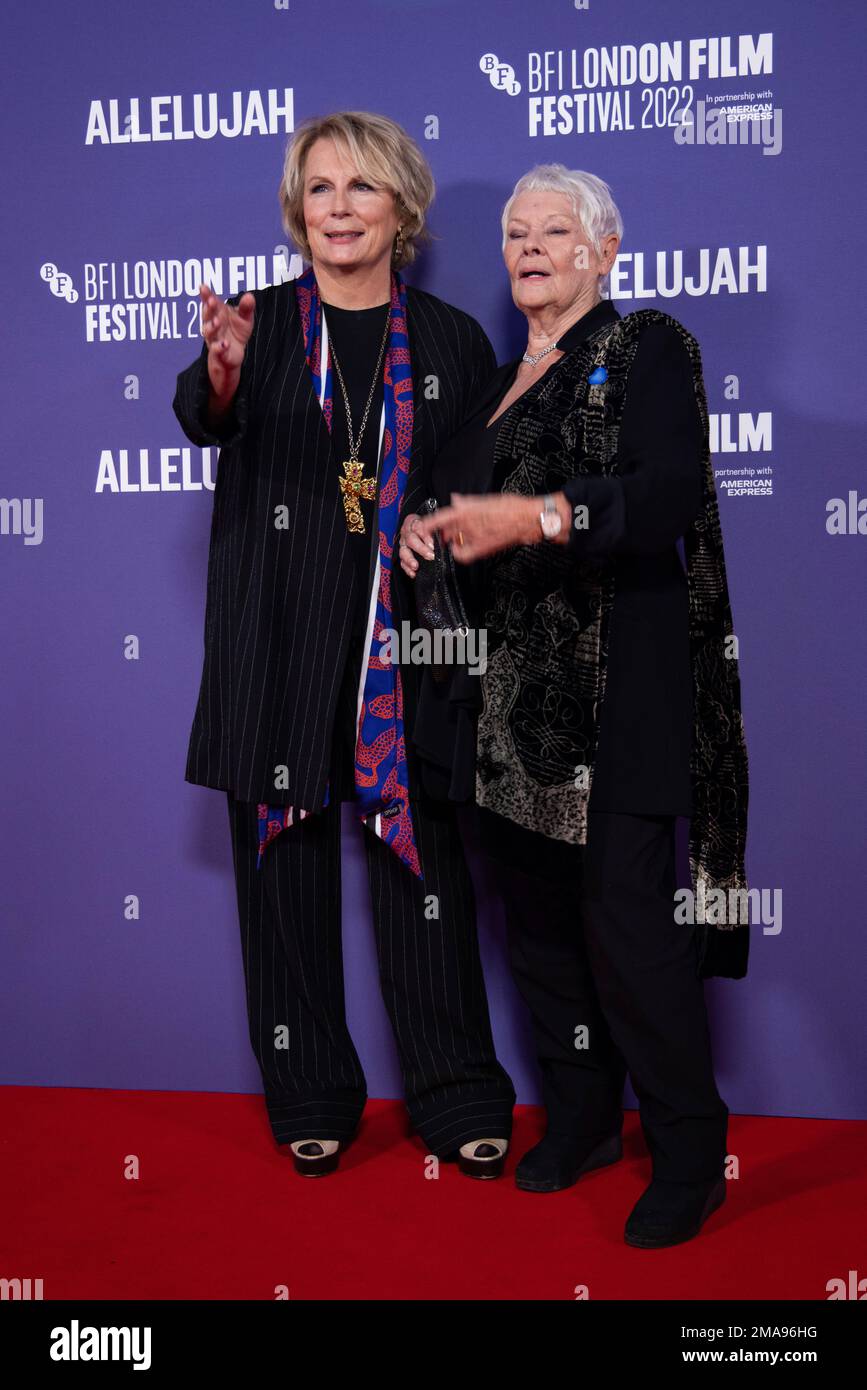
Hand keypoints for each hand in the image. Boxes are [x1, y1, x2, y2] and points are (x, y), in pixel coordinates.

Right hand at [199, 283, 255, 402]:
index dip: (206, 295)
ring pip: (209, 333)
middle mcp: (212, 326)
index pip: (209, 302)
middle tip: (211, 301)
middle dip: (208, 309)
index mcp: (217, 314)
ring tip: (217, 322)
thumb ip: (246, 308)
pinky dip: (219, 347)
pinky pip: (216, 350)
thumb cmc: (236, 332)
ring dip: (211, 327)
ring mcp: (214, 339)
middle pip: (207, 316)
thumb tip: (250, 296)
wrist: (235, 355)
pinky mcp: (219, 354)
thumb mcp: (244, 319)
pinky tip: (225, 344)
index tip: (203, 287)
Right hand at [398, 513, 434, 577]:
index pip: (418, 527)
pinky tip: (413, 573)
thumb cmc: (428, 527)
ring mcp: (404, 544)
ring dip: (410, 559)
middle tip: (430, 555)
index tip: (433, 544)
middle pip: (410, 540)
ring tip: (416, 566)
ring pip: (404, 551)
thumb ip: (436, 530)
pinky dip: (407, 568)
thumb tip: (444, 539)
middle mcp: (407, 533)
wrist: (421, 530)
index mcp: (413, 522)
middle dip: (421, 549)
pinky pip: (402, 562)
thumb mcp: (433, 524)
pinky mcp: (403, 554)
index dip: (425, 536)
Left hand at [415, 492, 545, 562]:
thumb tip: (455, 498)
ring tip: (454, 537)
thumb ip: (468, 501)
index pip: (441, 517)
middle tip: (444, 531)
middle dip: (443, 531)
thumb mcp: (486, 499)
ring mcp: (474, 537)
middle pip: (446, 531)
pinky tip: (461, 548)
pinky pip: (463, 554)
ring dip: (451, 540)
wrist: (526, 520)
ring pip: (454, 541)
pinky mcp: (482, 548)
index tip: (421, 526)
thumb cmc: (510, 507)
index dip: (429, 523)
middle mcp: (467, 524)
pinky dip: (459, 552)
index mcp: (467, 510)